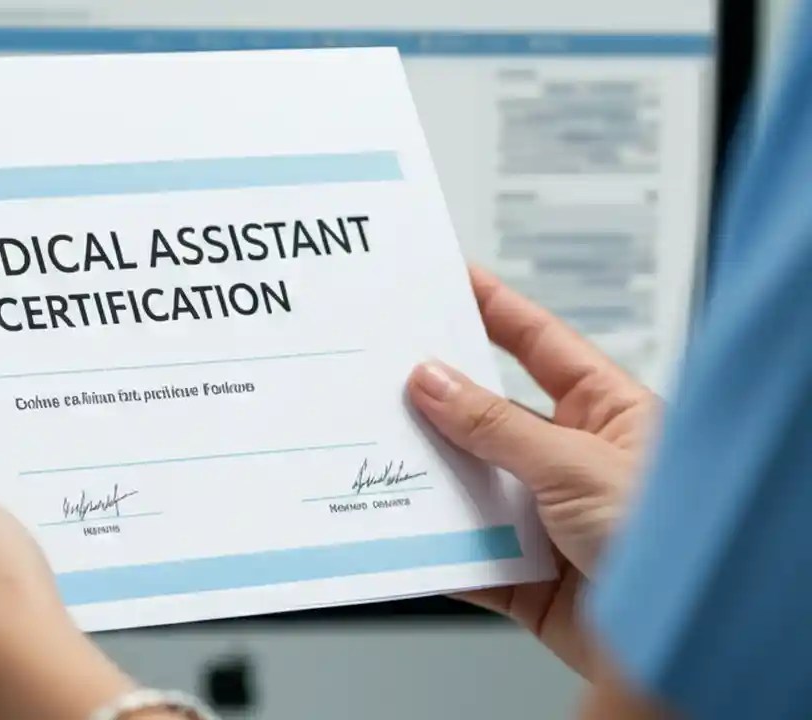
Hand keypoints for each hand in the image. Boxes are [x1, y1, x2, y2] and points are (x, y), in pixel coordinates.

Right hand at [406, 267, 660, 676]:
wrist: (675, 648)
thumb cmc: (673, 542)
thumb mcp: (576, 464)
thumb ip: (495, 427)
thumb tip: (432, 381)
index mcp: (606, 412)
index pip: (538, 345)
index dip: (493, 308)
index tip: (446, 281)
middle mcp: (571, 460)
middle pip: (488, 418)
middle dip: (437, 402)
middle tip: (383, 376)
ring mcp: (544, 518)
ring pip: (468, 486)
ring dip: (428, 479)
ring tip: (378, 454)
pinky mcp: (522, 573)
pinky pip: (462, 553)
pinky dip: (428, 548)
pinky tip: (397, 532)